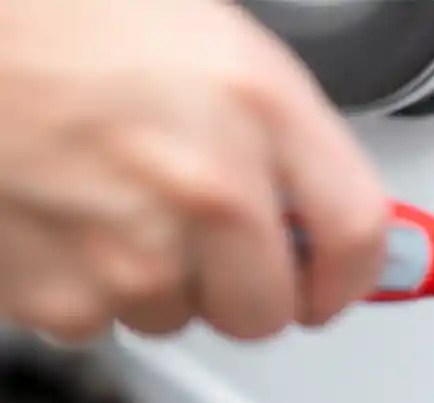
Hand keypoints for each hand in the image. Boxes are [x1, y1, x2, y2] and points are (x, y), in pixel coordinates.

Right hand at [0, 0, 386, 342]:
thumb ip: (288, 142)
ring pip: (179, 319)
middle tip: (208, 244)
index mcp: (257, 106)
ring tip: (109, 201)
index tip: (336, 282)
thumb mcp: (211, 49)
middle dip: (246, 290)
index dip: (351, 273)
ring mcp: (132, 249)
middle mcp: (205, 184)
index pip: (356, 234)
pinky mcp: (59, 294)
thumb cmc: (66, 21)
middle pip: (268, 309)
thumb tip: (339, 216)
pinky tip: (62, 217)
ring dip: (157, 282)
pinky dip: (83, 286)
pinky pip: (99, 323)